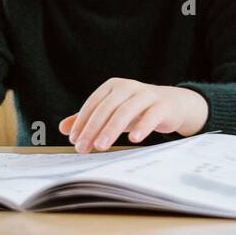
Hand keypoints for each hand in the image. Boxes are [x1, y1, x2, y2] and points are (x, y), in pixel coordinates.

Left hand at [60, 78, 209, 152]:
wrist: (173, 104)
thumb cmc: (138, 109)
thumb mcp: (113, 112)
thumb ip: (89, 119)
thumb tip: (62, 128)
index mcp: (114, 86)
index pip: (93, 104)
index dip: (82, 122)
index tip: (74, 140)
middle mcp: (129, 87)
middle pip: (107, 108)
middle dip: (93, 129)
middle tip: (83, 148)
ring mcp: (147, 95)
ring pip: (126, 111)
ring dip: (111, 129)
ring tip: (101, 146)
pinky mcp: (163, 105)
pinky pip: (151, 115)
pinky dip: (142, 126)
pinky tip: (134, 139)